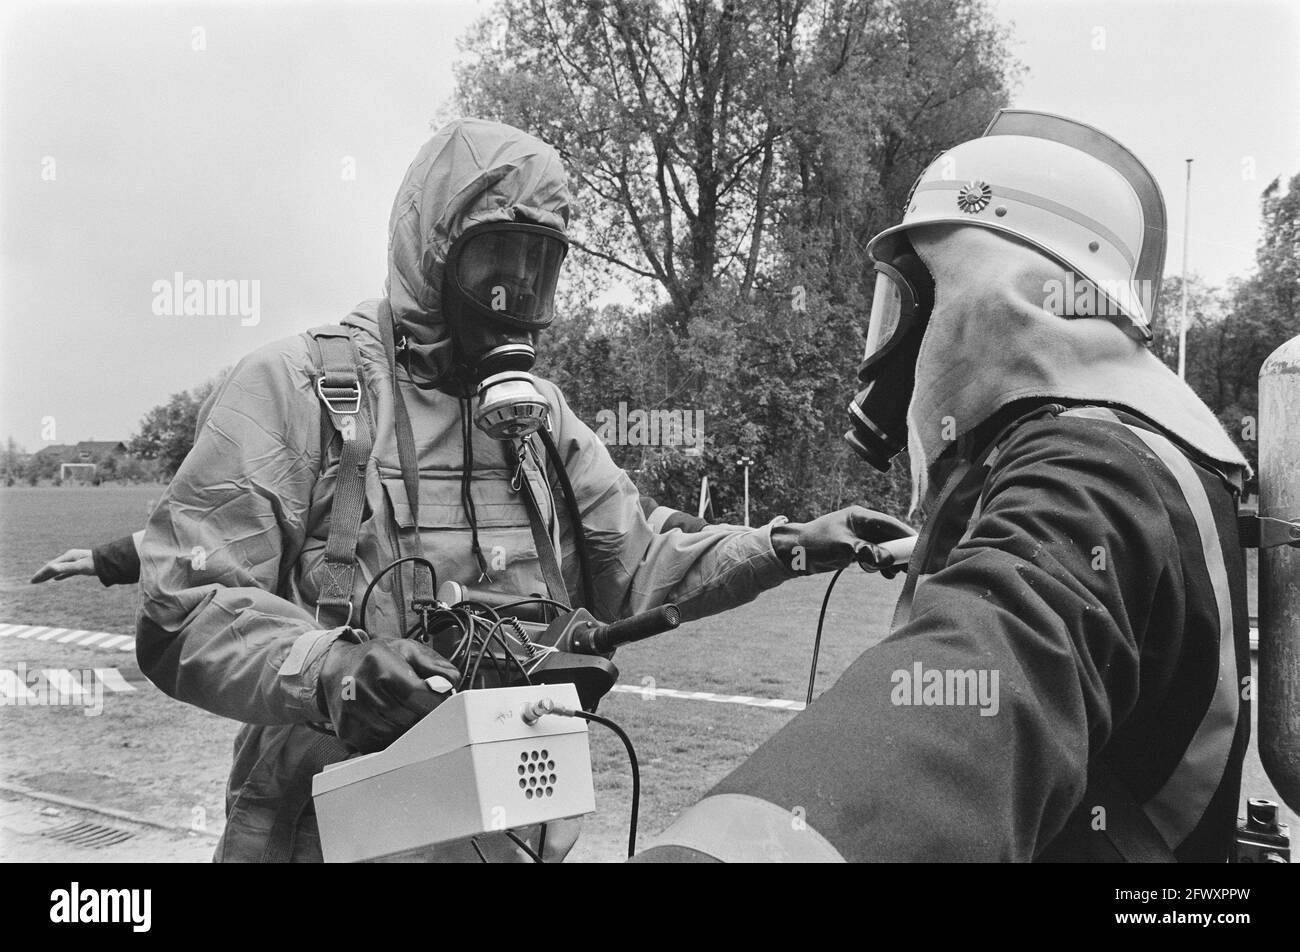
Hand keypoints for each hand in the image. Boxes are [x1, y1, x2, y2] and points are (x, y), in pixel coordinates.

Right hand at [31, 549, 95, 582]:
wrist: (110, 562)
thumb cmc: (96, 564)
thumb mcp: (80, 567)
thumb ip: (66, 568)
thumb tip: (51, 568)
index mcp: (68, 557)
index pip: (51, 566)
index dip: (41, 574)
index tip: (33, 581)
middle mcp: (70, 558)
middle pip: (53, 567)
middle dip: (42, 574)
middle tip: (33, 582)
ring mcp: (75, 561)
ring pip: (59, 569)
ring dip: (49, 575)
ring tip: (41, 581)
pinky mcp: (80, 566)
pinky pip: (67, 572)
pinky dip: (60, 575)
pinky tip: (56, 579)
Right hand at [316, 634, 460, 752]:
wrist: (339, 668)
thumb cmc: (377, 659)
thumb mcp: (408, 650)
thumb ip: (435, 666)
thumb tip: (449, 685)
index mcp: (379, 663)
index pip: (416, 693)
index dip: (434, 701)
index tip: (440, 700)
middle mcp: (360, 687)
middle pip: (408, 716)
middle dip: (422, 714)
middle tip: (422, 705)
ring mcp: (351, 711)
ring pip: (395, 734)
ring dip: (407, 727)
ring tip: (404, 710)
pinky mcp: (346, 730)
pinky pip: (379, 744)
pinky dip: (390, 736)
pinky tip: (389, 720)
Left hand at [772, 506, 914, 573]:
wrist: (794, 552)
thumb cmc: (815, 543)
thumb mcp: (842, 547)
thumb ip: (866, 551)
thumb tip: (887, 560)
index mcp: (860, 516)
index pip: (890, 523)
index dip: (906, 535)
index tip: (921, 547)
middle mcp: (862, 525)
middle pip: (890, 536)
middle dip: (901, 551)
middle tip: (912, 566)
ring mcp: (859, 537)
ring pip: (884, 548)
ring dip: (891, 560)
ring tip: (897, 573)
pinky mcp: (855, 549)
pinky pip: (875, 555)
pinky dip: (881, 564)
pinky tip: (885, 574)